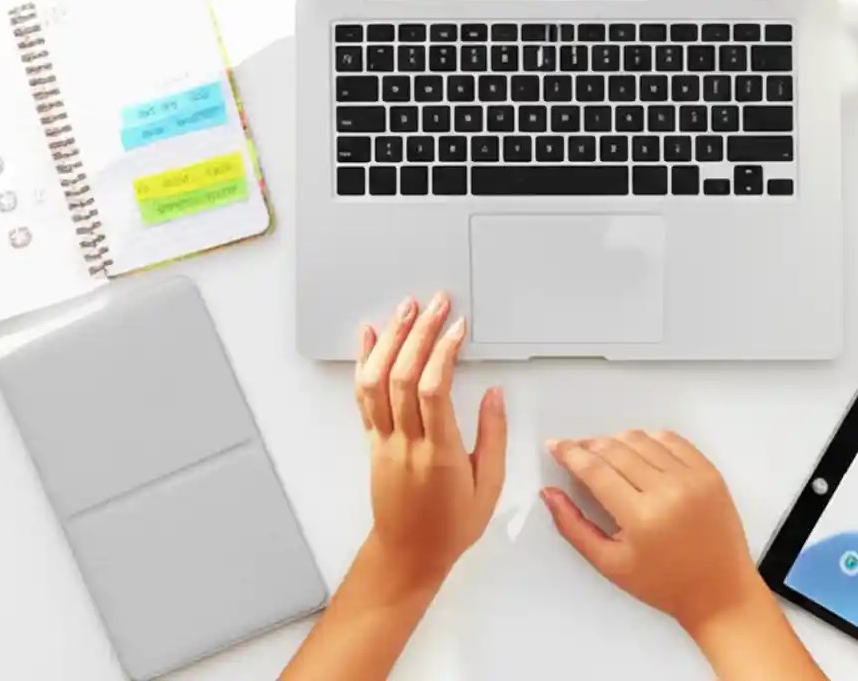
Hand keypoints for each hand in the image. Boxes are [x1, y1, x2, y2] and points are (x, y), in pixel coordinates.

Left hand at [356, 293, 506, 586]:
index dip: (443, 353)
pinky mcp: (372, 441)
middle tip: (435, 303)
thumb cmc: (450, 527)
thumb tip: (494, 395)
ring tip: (405, 310)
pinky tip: (371, 336)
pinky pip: (363, 396)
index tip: (457, 327)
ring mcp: (384, 440)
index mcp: (439, 454)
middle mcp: (406, 443)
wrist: (408, 554)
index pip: (434, 391)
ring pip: (377, 381)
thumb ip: (492, 437)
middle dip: (419, 333)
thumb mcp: (488, 487)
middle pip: (403, 377)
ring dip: (390, 340)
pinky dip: (365, 361)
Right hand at [541, 431, 762, 632]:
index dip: (570, 454)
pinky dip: (650, 439)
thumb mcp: (609, 564)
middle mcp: (669, 492)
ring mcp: (693, 479)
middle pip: (616, 450)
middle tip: (575, 450)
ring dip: (616, 440)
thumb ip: (573, 526)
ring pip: (642, 440)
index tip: (556, 446)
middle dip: (589, 446)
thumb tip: (549, 493)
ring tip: (604, 452)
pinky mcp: (710, 473)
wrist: (720, 591)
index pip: (595, 471)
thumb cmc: (663, 584)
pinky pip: (672, 440)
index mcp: (642, 518)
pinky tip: (638, 450)